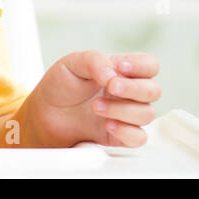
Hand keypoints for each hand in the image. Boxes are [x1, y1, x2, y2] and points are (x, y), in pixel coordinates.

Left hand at [19, 51, 160, 147]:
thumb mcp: (72, 63)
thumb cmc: (61, 85)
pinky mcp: (122, 135)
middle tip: (110, 87)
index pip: (149, 65)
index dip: (141, 66)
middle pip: (153, 90)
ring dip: (122, 110)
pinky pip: (139, 137)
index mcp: (120, 71)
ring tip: (96, 106)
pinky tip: (108, 125)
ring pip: (147, 114)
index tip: (120, 67)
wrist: (45, 112)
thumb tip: (112, 73)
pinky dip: (126, 132)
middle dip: (133, 89)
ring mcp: (126, 114)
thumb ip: (94, 61)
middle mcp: (128, 93)